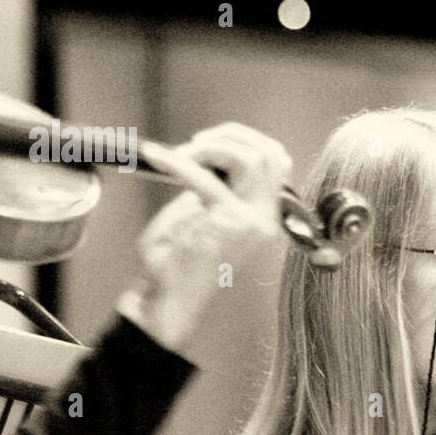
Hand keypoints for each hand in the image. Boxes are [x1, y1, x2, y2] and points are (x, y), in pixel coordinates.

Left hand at [117, 122, 292, 359]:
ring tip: (180, 152)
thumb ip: (215, 186)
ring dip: (212, 146)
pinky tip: (158, 157)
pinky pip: (206, 178)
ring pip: (251, 158)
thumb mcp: (203, 215)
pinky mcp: (229, 222)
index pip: (277, 162)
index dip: (245, 140)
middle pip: (271, 154)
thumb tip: (208, 152)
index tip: (209, 141)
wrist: (169, 301)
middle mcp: (266, 219)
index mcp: (265, 217)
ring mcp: (252, 221)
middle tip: (197, 141)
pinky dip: (177, 162)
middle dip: (232, 134)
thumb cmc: (178, 264)